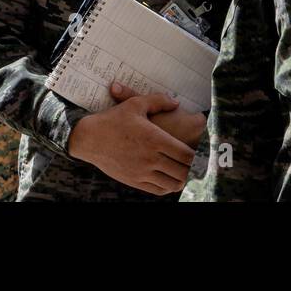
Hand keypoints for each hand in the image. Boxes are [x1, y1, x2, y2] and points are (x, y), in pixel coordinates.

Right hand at [67, 82, 196, 195]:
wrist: (90, 138)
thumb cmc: (113, 119)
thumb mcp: (136, 104)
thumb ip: (159, 101)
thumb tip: (176, 102)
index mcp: (155, 139)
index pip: (185, 154)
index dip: (197, 156)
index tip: (201, 153)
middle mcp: (151, 158)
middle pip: (182, 171)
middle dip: (192, 169)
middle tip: (198, 165)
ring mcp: (142, 172)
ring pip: (172, 184)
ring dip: (182, 179)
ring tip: (185, 173)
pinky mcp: (134, 181)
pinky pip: (158, 189)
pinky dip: (168, 187)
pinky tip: (170, 180)